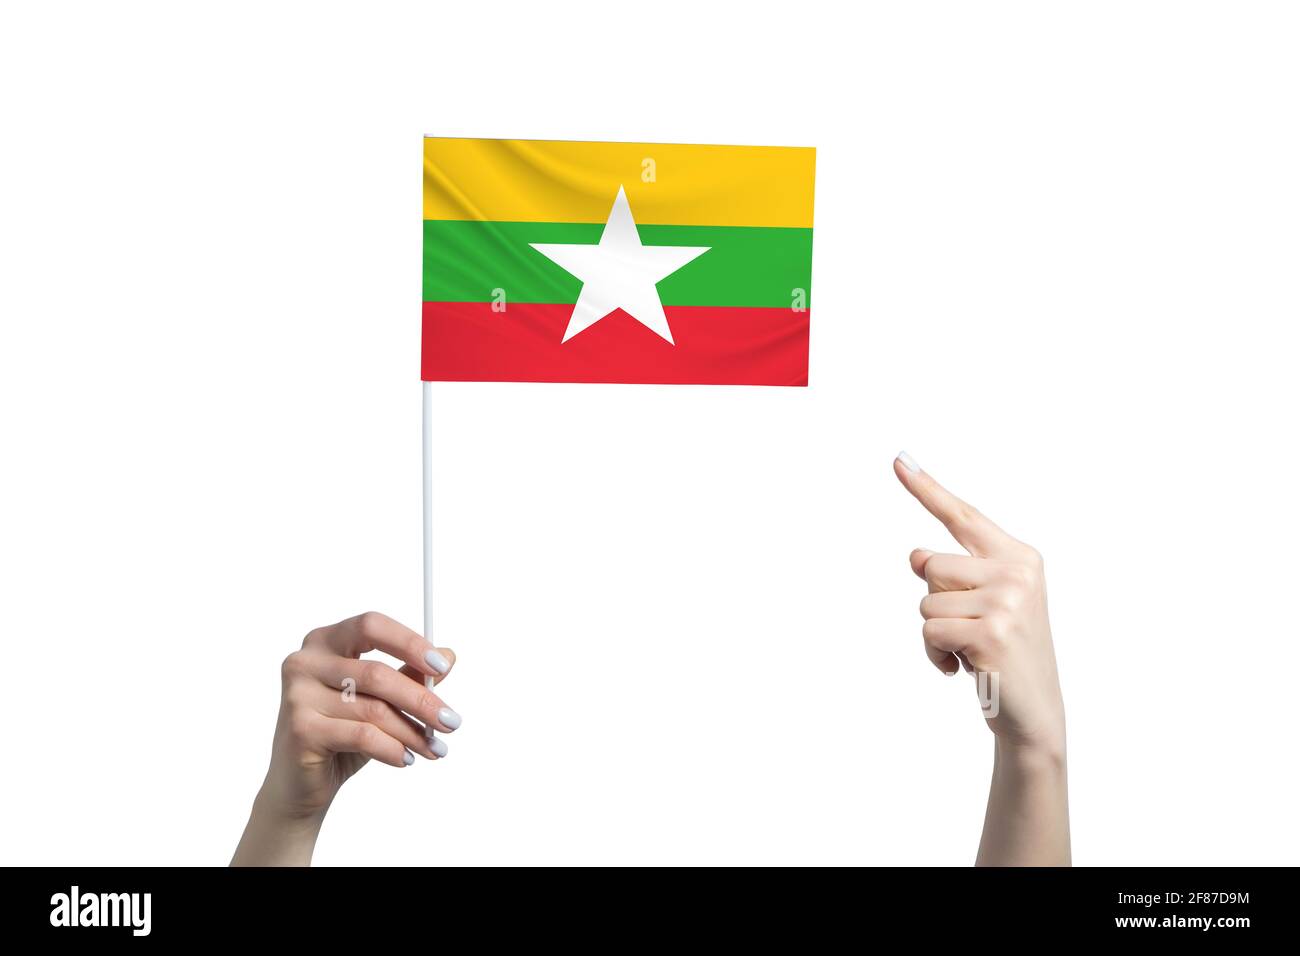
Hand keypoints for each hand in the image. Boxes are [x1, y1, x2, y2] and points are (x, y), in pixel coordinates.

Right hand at [232, 612, 458, 864]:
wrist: (299, 784)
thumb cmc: (341, 733)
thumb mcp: (378, 701)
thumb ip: (407, 675)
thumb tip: (449, 654)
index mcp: (325, 641)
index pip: (371, 626)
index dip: (409, 643)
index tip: (442, 667)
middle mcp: (305, 662)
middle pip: (377, 672)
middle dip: (421, 700)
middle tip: (452, 722)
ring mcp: (298, 695)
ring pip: (373, 710)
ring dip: (412, 732)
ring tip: (434, 748)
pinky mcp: (301, 730)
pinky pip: (362, 736)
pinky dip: (392, 749)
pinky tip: (406, 759)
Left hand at [895, 452, 1068, 864]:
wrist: (1032, 714)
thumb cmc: (1003, 654)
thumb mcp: (987, 604)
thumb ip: (957, 572)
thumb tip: (916, 555)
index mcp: (1018, 557)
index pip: (962, 515)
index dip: (926, 487)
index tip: (897, 458)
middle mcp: (1016, 570)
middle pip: (928, 563)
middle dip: (935, 599)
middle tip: (968, 629)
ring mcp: (1007, 599)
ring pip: (924, 600)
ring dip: (935, 632)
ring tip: (969, 650)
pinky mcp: (991, 630)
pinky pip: (928, 630)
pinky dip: (935, 656)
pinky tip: (962, 669)